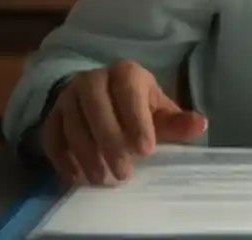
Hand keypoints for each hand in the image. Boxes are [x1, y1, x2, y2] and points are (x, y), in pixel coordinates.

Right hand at [41, 59, 207, 185]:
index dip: (136, 120)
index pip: (128, 92)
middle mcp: (92, 79)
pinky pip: (51, 136)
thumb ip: (177, 122)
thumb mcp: (159, 112)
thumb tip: (200, 124)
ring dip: (86, 153)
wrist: (101, 99)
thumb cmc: (136, 108)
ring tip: (102, 179)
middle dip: (110, 141)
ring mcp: (68, 97)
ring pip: (71, 123)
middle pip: (96, 107)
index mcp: (125, 73)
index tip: (146, 150)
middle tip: (124, 173)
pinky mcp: (52, 116)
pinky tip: (75, 176)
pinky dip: (61, 157)